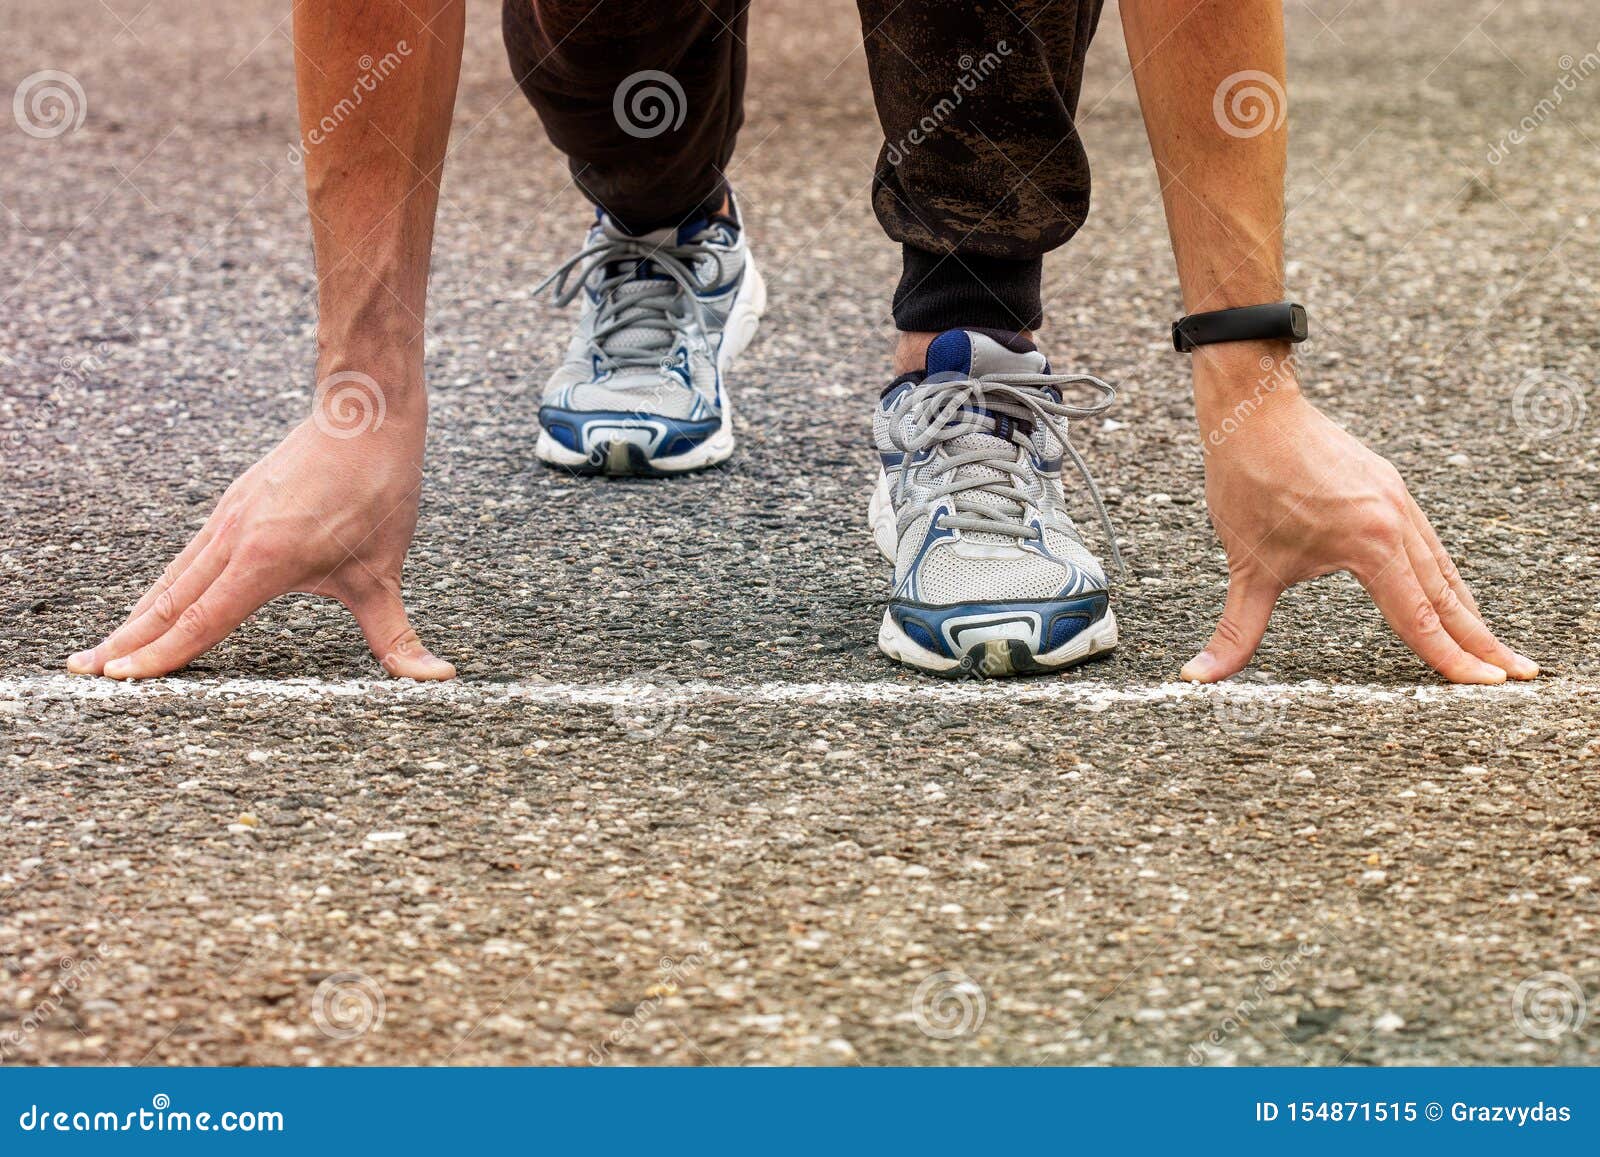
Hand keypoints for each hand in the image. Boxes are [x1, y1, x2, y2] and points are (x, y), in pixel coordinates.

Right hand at [67, 394, 453, 680]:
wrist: (365, 414)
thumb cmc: (378, 491)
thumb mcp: (387, 573)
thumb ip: (398, 636)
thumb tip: (439, 678)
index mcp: (268, 559)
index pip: (204, 619)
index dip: (163, 653)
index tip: (121, 678)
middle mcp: (235, 538)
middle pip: (170, 602)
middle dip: (126, 641)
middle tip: (82, 672)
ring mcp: (229, 519)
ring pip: (173, 578)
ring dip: (135, 615)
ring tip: (100, 649)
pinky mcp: (234, 506)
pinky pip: (188, 557)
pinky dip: (162, 586)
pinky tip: (151, 605)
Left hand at [1181, 351, 1537, 684]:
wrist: (1253, 410)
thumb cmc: (1248, 482)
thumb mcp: (1245, 567)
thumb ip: (1234, 631)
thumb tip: (1200, 676)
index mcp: (1369, 543)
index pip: (1419, 617)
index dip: (1451, 657)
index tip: (1487, 683)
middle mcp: (1396, 520)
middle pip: (1448, 594)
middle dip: (1483, 639)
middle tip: (1520, 673)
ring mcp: (1396, 499)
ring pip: (1441, 566)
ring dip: (1468, 607)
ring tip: (1492, 642)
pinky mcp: (1388, 485)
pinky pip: (1426, 539)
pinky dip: (1443, 572)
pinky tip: (1447, 590)